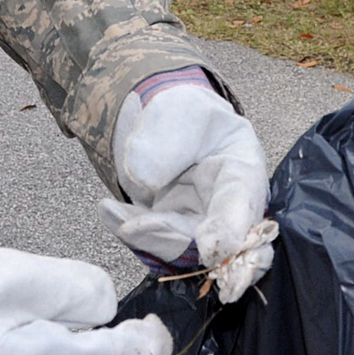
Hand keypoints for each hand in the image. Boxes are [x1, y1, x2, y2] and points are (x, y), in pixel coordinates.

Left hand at [99, 67, 274, 301]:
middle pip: (210, 237)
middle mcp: (228, 207)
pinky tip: (109, 211)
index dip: (229, 227)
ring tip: (114, 215)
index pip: (241, 201)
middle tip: (134, 229)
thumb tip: (145, 178)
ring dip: (145, 236)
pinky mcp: (172, 232)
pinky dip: (130, 229)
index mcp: (243, 169)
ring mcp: (200, 223)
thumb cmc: (189, 115)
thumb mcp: (183, 110)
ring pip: (178, 245)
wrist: (171, 125)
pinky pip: (152, 239)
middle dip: (173, 237)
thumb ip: (169, 137)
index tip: (211, 245)